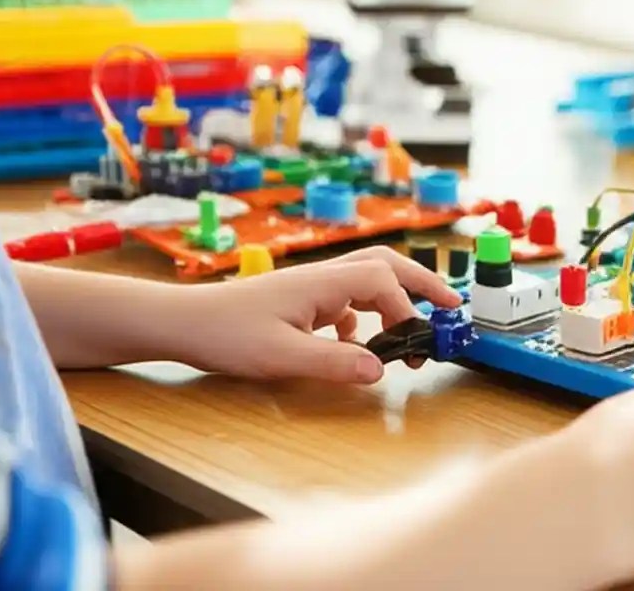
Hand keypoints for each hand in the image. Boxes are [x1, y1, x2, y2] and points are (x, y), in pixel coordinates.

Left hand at [173, 246, 460, 383]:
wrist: (182, 322)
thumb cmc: (224, 334)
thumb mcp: (281, 355)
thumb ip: (334, 361)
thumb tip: (380, 368)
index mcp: (322, 282)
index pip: (382, 283)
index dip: (405, 312)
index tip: (410, 347)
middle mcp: (322, 277)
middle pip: (386, 265)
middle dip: (422, 282)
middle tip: (452, 304)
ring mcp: (311, 287)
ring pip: (368, 278)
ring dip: (397, 295)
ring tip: (418, 322)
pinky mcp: (301, 301)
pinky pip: (346, 297)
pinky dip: (364, 314)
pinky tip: (357, 341)